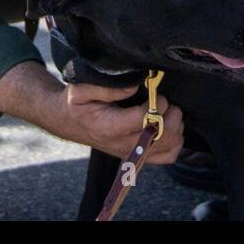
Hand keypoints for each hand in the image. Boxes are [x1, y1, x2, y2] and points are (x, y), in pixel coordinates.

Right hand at [57, 82, 184, 163]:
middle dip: (171, 115)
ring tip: (166, 111)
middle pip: (162, 137)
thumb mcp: (81, 90)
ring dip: (175, 126)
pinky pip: (167, 156)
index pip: (145, 120)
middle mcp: (123, 144)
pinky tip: (167, 124)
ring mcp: (133, 153)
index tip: (155, 92)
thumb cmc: (76, 104)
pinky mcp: (138, 156)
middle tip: (166, 101)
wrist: (68, 122)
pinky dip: (174, 141)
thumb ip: (107, 88)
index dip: (157, 104)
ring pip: (169, 147)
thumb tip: (134, 87)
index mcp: (110, 127)